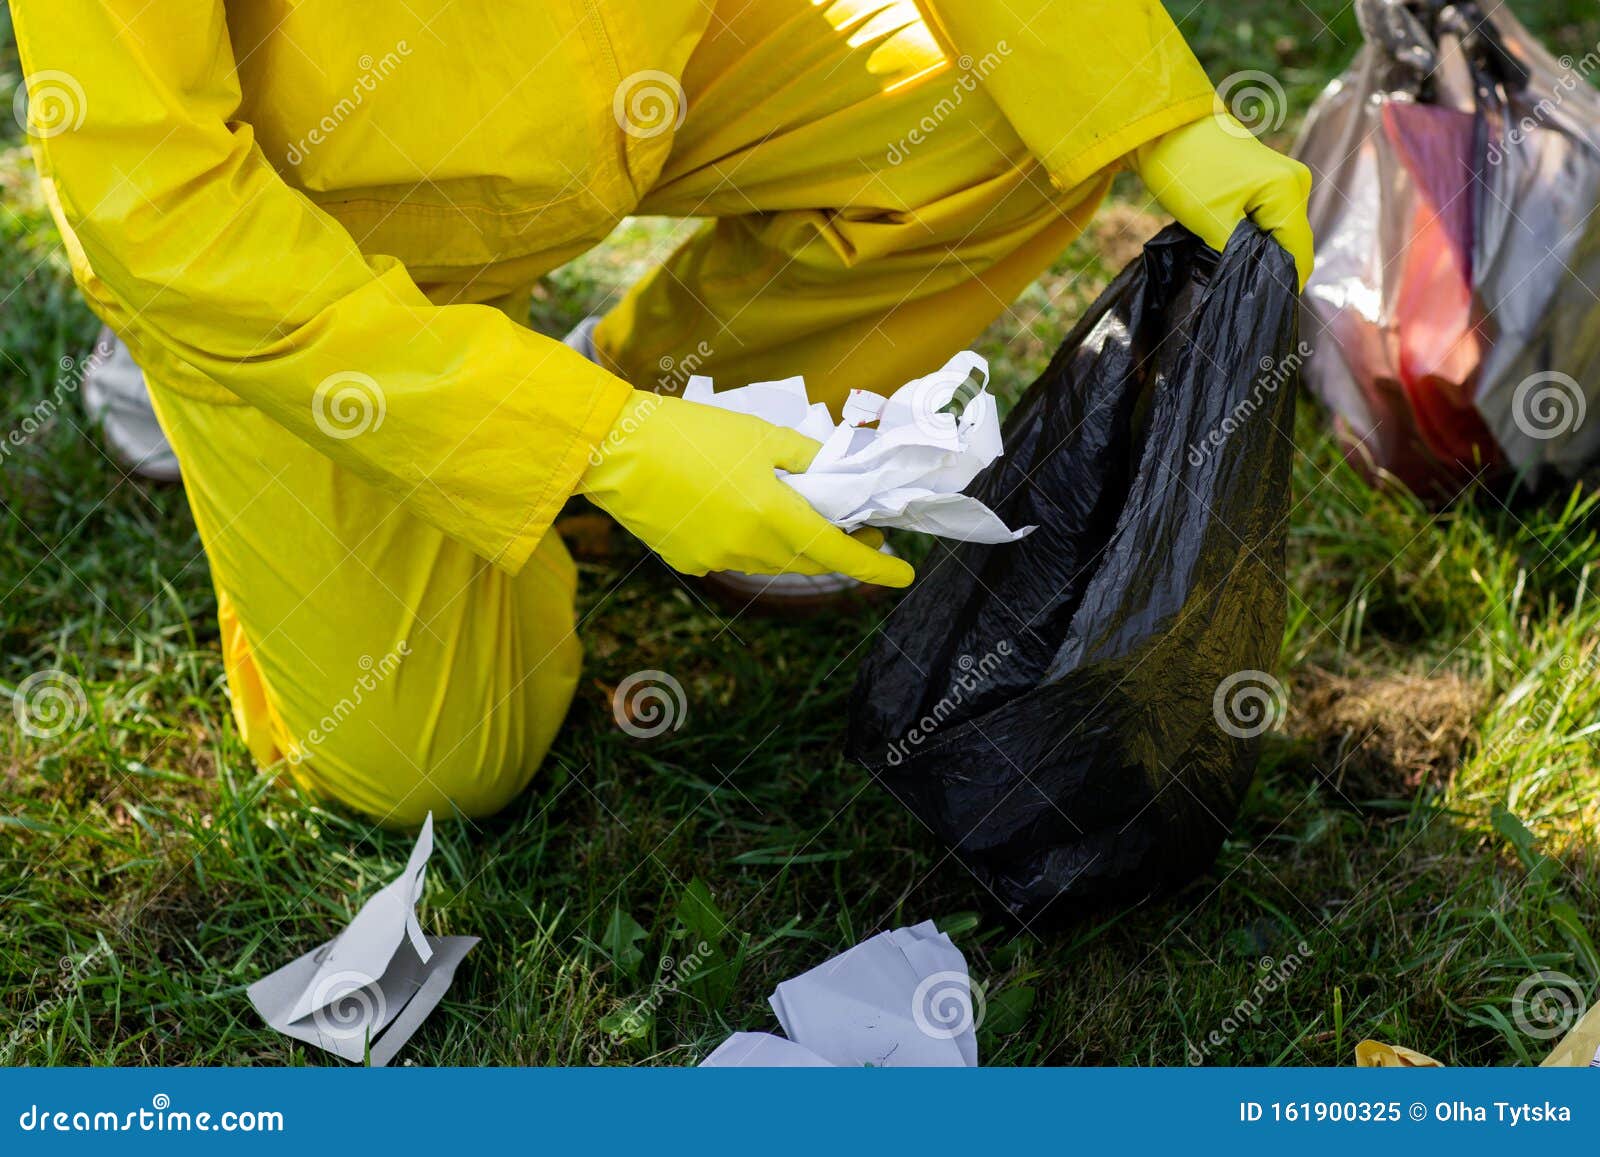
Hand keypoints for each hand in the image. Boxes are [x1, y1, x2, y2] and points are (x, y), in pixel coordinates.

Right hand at [581, 391, 913, 585]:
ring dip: (793, 544)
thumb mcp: (760, 435)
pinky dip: (749, 541)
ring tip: (797, 512)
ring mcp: (717, 559)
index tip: (904, 572)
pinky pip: (734, 557)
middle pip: (809, 560)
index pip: (837, 552)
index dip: (875, 566)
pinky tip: (735, 511)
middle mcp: (749, 547)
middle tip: (859, 528)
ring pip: (772, 561)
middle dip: (838, 549)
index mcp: (772, 514)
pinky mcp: (690, 562)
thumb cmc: (690, 432)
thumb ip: (806, 459)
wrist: (616, 449)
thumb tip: (837, 475)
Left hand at [1132, 112, 1314, 290]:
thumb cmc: (1186, 171)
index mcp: (1287, 191)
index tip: (1255, 303)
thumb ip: (1241, 255)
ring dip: (1258, 252)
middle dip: (1268, 268)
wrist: (1164, 126)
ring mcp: (1284, 179)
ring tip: (1228, 265)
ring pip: (1279, 233)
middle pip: (1292, 244)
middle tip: (1235, 286)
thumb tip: (1260, 282)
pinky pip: (1269, 219)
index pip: (1300, 254)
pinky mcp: (1268, 179)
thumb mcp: (1211, 221)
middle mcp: (1296, 183)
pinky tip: (1228, 244)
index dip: (1281, 284)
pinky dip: (1253, 236)